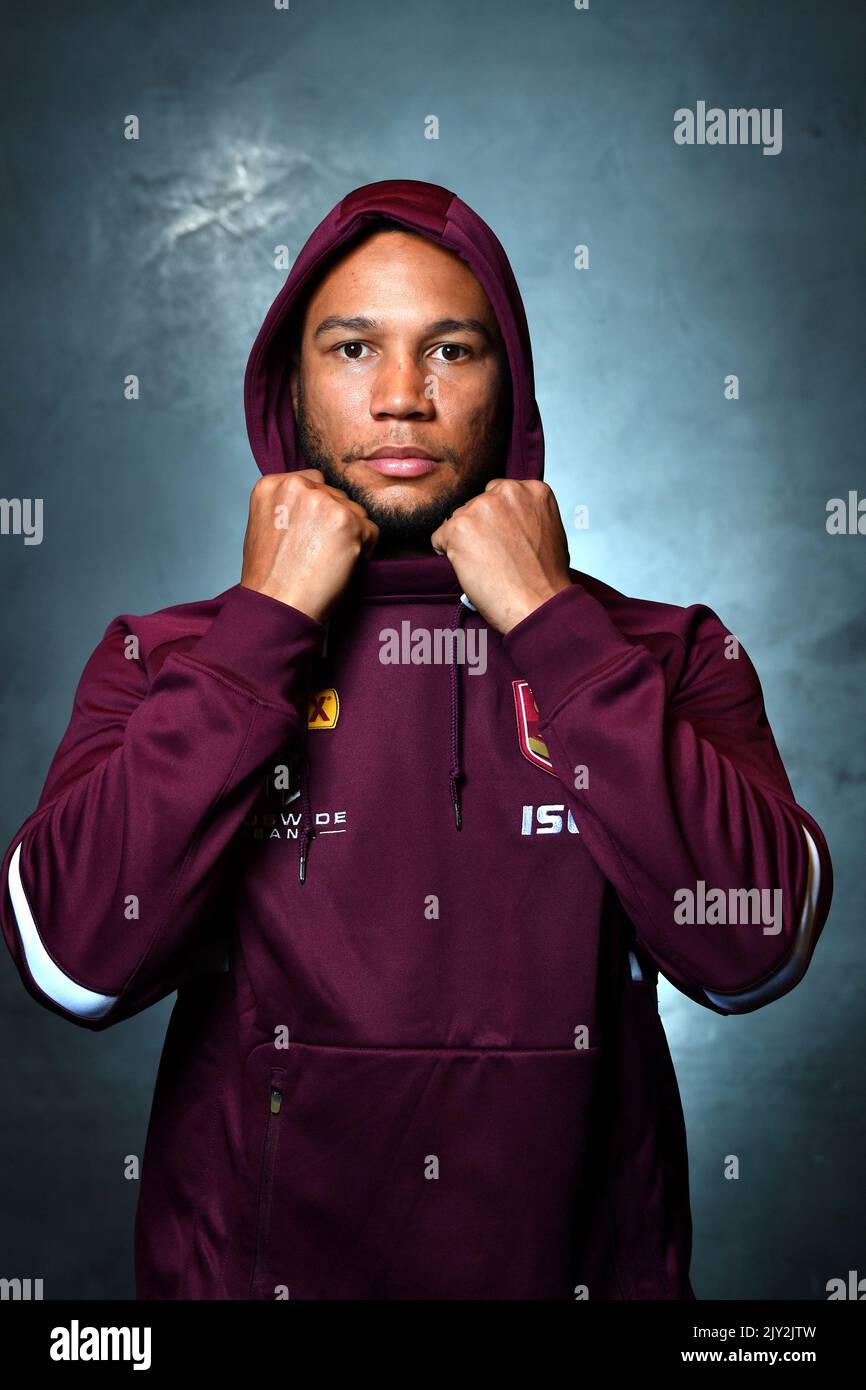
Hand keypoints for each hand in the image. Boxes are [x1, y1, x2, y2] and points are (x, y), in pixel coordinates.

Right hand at [240, 469, 378, 622]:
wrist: (277, 605)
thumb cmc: (269, 577)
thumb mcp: (264, 526)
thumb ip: (288, 506)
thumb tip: (316, 500)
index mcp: (272, 484)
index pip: (313, 482)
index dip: (318, 509)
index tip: (312, 533)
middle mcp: (297, 486)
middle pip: (336, 495)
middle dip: (335, 521)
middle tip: (319, 553)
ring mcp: (324, 502)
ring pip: (356, 512)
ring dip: (350, 535)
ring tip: (326, 561)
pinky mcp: (348, 521)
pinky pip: (371, 531)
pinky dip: (364, 551)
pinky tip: (340, 567)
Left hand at [430, 479, 572, 633]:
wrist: (538, 603)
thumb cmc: (546, 577)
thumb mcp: (550, 530)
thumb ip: (527, 515)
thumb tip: (508, 520)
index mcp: (531, 489)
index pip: (499, 494)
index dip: (498, 520)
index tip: (502, 538)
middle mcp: (506, 491)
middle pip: (477, 504)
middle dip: (480, 527)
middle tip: (493, 554)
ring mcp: (480, 508)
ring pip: (458, 520)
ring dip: (464, 541)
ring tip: (485, 565)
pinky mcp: (457, 528)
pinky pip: (440, 538)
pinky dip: (448, 554)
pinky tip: (470, 569)